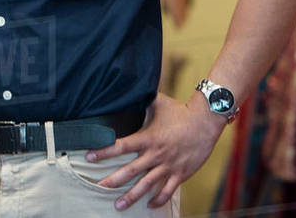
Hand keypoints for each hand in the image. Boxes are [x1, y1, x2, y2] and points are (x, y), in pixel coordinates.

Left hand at [86, 92, 225, 209]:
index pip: (121, 146)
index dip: (104, 151)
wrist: (206, 122)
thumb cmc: (181, 111)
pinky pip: (167, 191)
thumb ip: (142, 99)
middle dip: (113, 181)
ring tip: (118, 206)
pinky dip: (158, 200)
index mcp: (148, 138)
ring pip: (147, 185)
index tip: (89, 157)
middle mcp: (156, 154)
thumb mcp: (158, 102)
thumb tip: (128, 89)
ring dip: (131, 197)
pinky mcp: (180, 174)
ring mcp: (168, 166)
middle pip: (130, 171)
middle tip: (98, 188)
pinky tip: (149, 205)